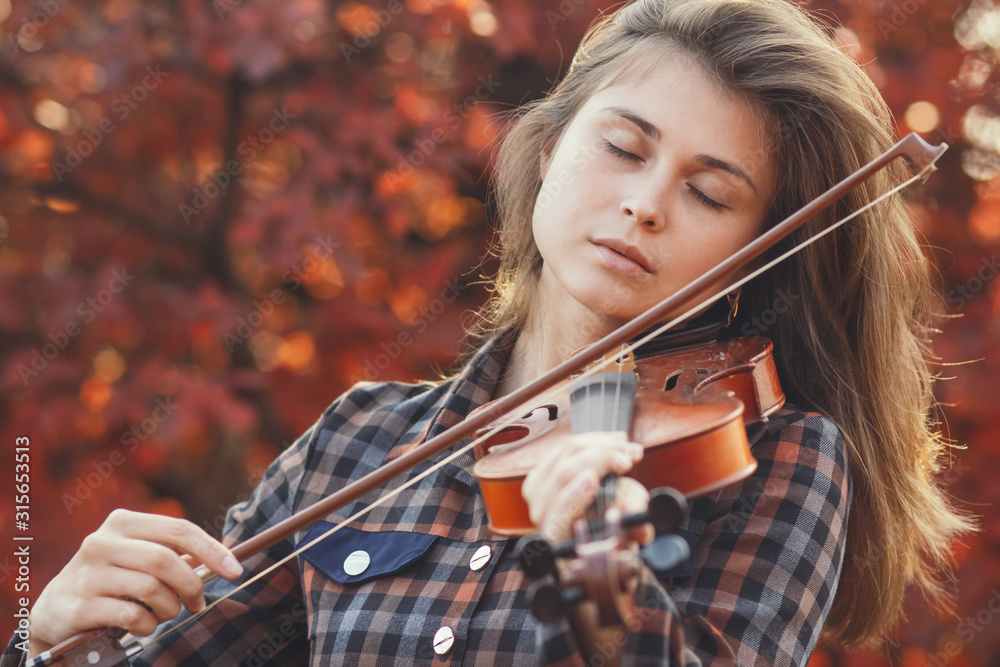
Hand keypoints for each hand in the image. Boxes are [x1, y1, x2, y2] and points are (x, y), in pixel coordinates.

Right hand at [27, 509, 243, 657]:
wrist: (55, 609)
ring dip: (169, 608)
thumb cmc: (112, 579)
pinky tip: (143, 626)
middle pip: (165, 560)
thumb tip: (223, 562)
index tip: (235, 570)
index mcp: (123, 522)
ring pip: (151, 589)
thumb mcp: (136, 556)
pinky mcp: (80, 605)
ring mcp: (88, 573)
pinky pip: (132, 615)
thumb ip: (172, 554)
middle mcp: (102, 542)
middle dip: (191, 585)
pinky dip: (148, 625)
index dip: (212, 550)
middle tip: (197, 603)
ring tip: (166, 614)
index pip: (179, 529)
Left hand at [521, 431, 650, 542]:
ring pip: (569, 450)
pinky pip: (569, 445)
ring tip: (631, 450)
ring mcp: (539, 487)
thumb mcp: (626, 538)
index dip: (575, 496)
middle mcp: (542, 511)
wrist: (592, 537)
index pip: (559, 513)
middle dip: (603, 457)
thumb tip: (626, 508)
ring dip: (605, 444)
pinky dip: (596, 440)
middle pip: (565, 472)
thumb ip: (630, 526)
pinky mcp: (543, 469)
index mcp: (558, 537)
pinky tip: (616, 441)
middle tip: (633, 457)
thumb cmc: (608, 538)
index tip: (594, 480)